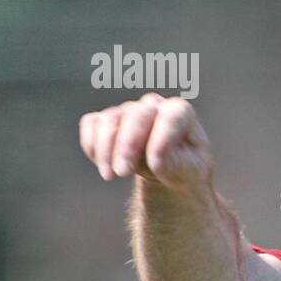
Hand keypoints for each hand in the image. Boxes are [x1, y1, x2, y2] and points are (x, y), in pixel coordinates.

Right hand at [79, 93, 212, 190]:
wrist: (167, 171)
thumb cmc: (183, 167)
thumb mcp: (189, 170)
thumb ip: (176, 163)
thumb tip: (154, 159)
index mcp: (180, 112)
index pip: (170, 117)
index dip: (161, 139)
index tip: (156, 165)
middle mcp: (153, 105)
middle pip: (136, 115)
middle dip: (126, 145)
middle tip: (122, 172)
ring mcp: (128, 110)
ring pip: (110, 120)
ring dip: (105, 149)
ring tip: (110, 175)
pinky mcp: (106, 120)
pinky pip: (91, 124)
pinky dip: (92, 145)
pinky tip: (102, 165)